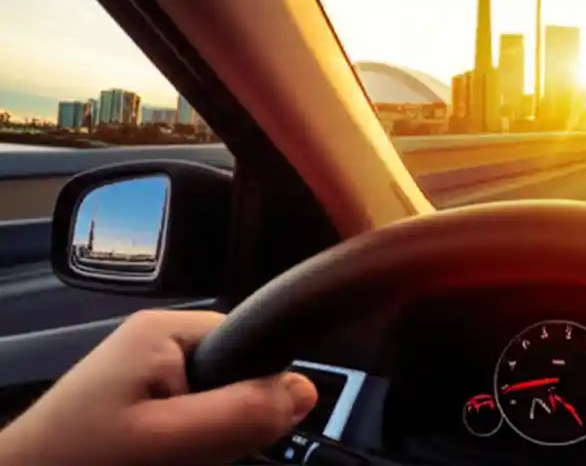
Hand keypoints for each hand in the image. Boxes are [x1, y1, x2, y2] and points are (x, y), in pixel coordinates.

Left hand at [0, 309, 317, 465]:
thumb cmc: (76, 463)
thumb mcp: (166, 443)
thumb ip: (238, 414)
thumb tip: (309, 390)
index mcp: (163, 332)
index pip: (251, 343)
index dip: (256, 390)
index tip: (236, 432)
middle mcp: (154, 344)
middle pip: (235, 378)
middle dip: (226, 422)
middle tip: (191, 458)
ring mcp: (141, 376)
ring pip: (214, 406)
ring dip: (204, 442)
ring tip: (169, 463)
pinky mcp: (133, 407)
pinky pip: (187, 422)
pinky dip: (184, 450)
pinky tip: (162, 464)